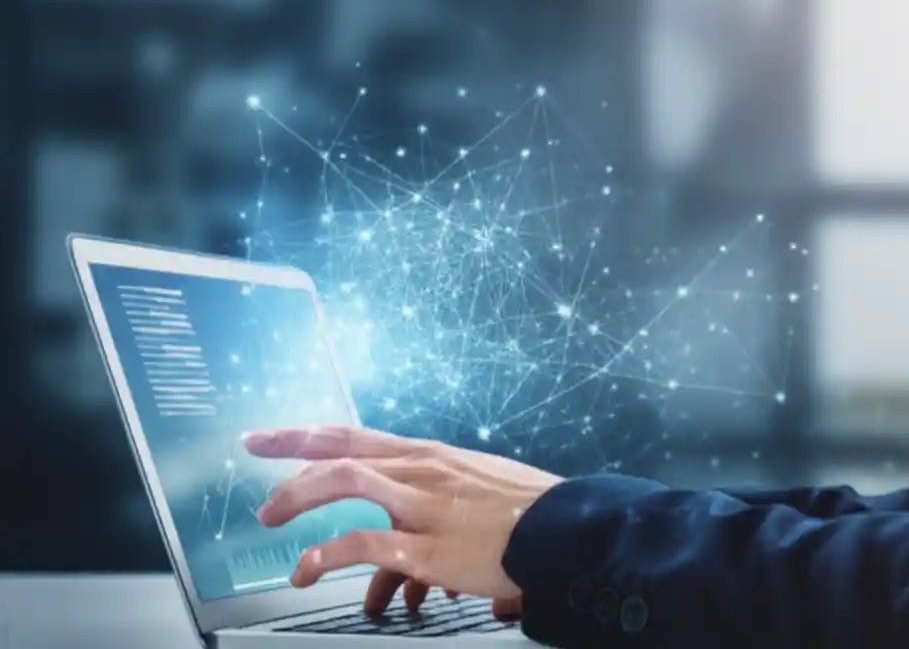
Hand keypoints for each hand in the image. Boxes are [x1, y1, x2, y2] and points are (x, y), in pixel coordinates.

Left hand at [242, 425, 562, 617]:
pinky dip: (328, 553)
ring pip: (345, 482)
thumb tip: (410, 517)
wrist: (566, 530)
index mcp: (429, 455)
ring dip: (298, 497)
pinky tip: (307, 566)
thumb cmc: (525, 509)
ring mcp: (425, 506)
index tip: (268, 435)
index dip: (304, 434)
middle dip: (287, 449)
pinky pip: (367, 544)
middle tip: (252, 454)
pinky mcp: (432, 546)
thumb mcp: (475, 483)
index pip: (354, 434)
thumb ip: (435, 492)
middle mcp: (422, 470)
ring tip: (271, 519)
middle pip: (340, 448)